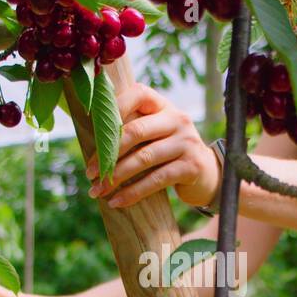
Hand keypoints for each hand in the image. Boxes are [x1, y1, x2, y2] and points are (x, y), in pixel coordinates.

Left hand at [84, 84, 220, 208]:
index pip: (137, 94)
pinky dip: (133, 193)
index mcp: (163, 106)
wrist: (207, 174)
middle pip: (136, 131)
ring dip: (116, 177)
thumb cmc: (168, 153)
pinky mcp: (191, 166)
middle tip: (90, 173)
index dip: (113, 108)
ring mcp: (186, 142)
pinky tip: (116, 202)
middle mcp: (177, 119)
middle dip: (108, 153)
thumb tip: (92, 142)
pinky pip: (156, 180)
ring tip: (97, 190)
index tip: (92, 128)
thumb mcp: (154, 135)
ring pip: (143, 158)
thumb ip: (131, 130)